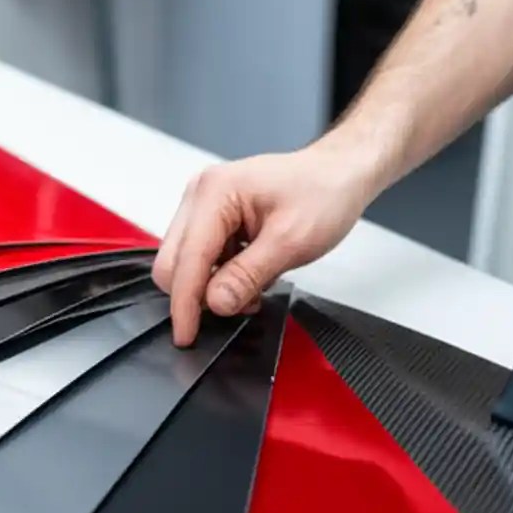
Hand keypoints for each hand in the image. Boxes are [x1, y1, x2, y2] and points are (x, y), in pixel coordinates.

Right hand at [152, 144, 373, 345]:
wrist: (339, 174)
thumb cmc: (323, 194)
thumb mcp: (290, 242)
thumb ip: (247, 275)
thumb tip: (215, 303)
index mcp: (215, 192)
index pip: (187, 258)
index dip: (185, 304)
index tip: (187, 337)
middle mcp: (201, 194)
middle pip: (173, 262)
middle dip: (197, 294)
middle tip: (236, 308)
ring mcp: (204, 205)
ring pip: (186, 263)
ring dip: (213, 286)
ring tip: (254, 287)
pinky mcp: (213, 217)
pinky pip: (203, 257)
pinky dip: (221, 276)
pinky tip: (251, 275)